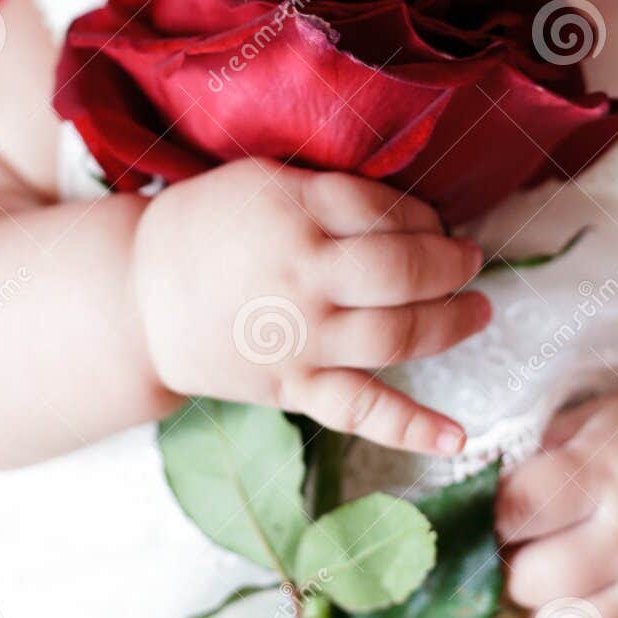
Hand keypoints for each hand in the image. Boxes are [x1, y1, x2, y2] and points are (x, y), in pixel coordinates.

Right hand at [132, 159, 490, 453]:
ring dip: (452, 321)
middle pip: (404, 270)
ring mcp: (302, 338)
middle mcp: (303, 275)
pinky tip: (458, 436)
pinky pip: (362, 410)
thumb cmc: (205, 229)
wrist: (138, 299)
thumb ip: (329, 190)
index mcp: (294, 212)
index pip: (386, 209)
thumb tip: (411, 206)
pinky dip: (413, 428)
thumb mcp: (262, 181)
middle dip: (452, 264)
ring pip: (398, 333)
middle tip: (471, 259)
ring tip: (479, 309)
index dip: (424, 216)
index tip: (436, 221)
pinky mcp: (294, 387)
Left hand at [496, 386, 617, 617]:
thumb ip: (536, 453)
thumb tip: (472, 490)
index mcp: (606, 473)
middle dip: (510, 564)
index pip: (517, 509)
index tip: (492, 509)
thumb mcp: (596, 418)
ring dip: (540, 608)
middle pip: (535, 578)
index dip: (489, 514)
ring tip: (546, 577)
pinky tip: (572, 615)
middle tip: (519, 546)